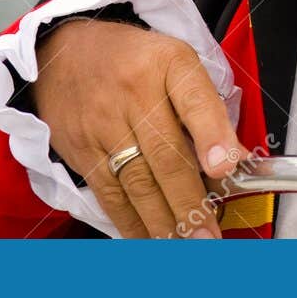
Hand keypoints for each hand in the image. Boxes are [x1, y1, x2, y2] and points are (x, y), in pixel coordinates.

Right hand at [32, 18, 241, 237]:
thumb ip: (206, 108)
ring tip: (187, 245)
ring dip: (164, 221)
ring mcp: (102, 123)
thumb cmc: (131, 60)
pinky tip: (151, 239)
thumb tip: (234, 159)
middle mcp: (133, 92)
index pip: (194, 98)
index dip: (212, 134)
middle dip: (190, 201)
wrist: (62, 52)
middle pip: (164, 154)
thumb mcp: (176, 63)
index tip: (226, 167)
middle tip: (210, 234)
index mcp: (167, 63)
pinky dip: (132, 223)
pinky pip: (110, 194)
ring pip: (136, 182)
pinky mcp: (81, 149)